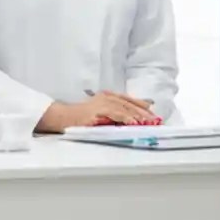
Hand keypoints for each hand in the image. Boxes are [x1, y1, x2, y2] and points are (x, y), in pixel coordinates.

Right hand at [37, 91, 158, 132]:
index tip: (153, 114)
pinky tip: (133, 122)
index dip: (141, 106)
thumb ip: (115, 113)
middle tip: (155, 120)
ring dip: (137, 115)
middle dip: (143, 112)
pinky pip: (115, 114)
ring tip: (147, 122)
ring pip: (123, 108)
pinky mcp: (97, 112)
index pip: (128, 100)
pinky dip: (125, 118)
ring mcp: (101, 103)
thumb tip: (134, 118)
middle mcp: (106, 97)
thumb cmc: (81, 117)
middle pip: (128, 103)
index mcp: (107, 96)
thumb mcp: (101, 112)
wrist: (63, 117)